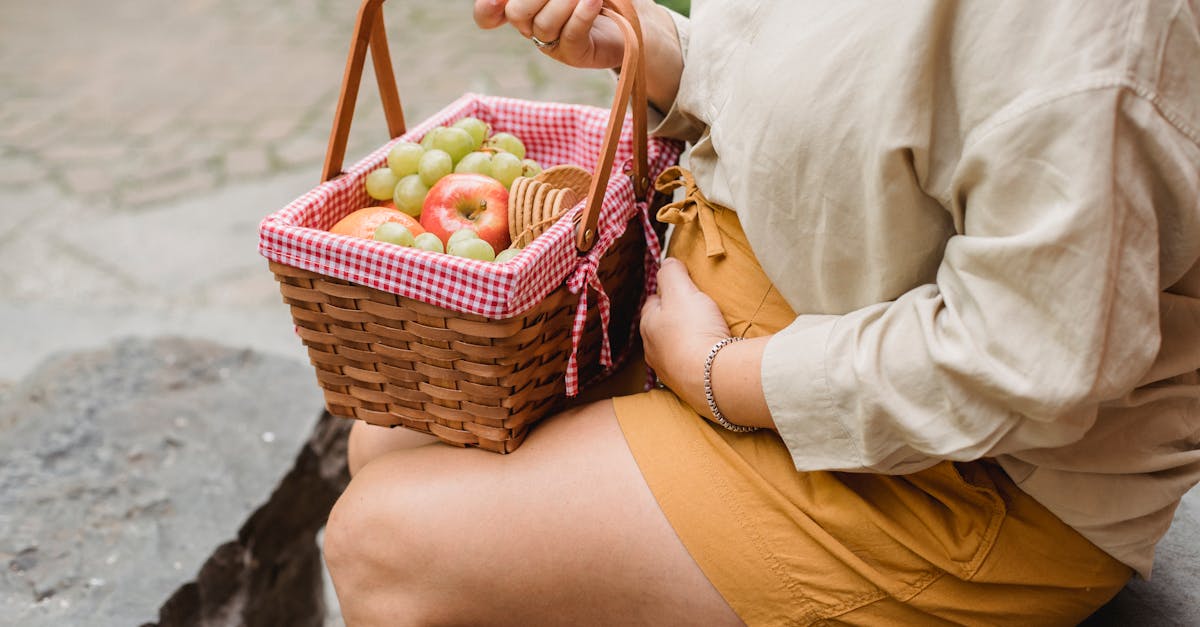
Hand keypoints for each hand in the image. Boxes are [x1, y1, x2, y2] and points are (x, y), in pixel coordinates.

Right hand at [473, 0, 625, 69]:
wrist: (630, 15)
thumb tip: (544, 0)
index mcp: (523, 5)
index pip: (487, 13)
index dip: (487, 8)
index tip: (498, 2)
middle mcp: (531, 25)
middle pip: (516, 13)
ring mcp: (552, 43)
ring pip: (544, 25)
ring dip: (566, 1)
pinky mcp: (575, 54)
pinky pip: (572, 33)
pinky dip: (583, 13)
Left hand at [640, 258, 730, 414]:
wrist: (712, 378)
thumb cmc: (694, 330)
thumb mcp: (681, 291)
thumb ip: (672, 273)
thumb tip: (667, 263)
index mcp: (648, 325)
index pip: (653, 302)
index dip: (668, 292)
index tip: (684, 290)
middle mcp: (653, 350)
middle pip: (664, 327)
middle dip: (677, 319)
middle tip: (699, 312)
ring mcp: (669, 372)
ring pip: (676, 349)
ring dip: (689, 342)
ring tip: (709, 334)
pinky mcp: (688, 387)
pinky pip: (692, 368)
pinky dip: (700, 361)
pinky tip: (713, 357)